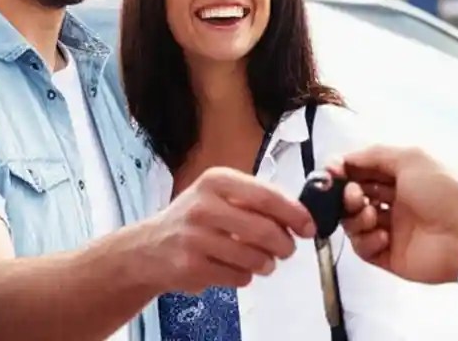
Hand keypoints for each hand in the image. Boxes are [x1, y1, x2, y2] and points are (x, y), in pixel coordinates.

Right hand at [142, 167, 315, 293]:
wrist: (149, 247)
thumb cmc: (194, 219)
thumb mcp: (219, 195)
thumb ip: (256, 200)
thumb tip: (299, 216)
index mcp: (217, 180)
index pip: (267, 196)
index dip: (294, 214)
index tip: (308, 227)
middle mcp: (204, 205)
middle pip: (265, 230)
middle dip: (284, 245)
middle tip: (286, 249)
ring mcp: (196, 238)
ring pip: (254, 258)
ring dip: (265, 264)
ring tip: (260, 261)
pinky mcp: (192, 266)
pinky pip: (238, 277)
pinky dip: (244, 277)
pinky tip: (232, 267)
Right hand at [329, 145, 457, 284]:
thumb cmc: (446, 192)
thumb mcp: (412, 158)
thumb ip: (375, 154)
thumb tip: (347, 158)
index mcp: (402, 176)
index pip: (362, 170)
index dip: (343, 170)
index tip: (331, 172)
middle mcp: (395, 201)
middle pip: (354, 196)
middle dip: (346, 194)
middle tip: (353, 196)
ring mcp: (392, 229)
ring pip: (354, 222)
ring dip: (355, 216)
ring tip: (371, 215)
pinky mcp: (390, 255)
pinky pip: (363, 248)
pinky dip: (367, 240)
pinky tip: (383, 235)